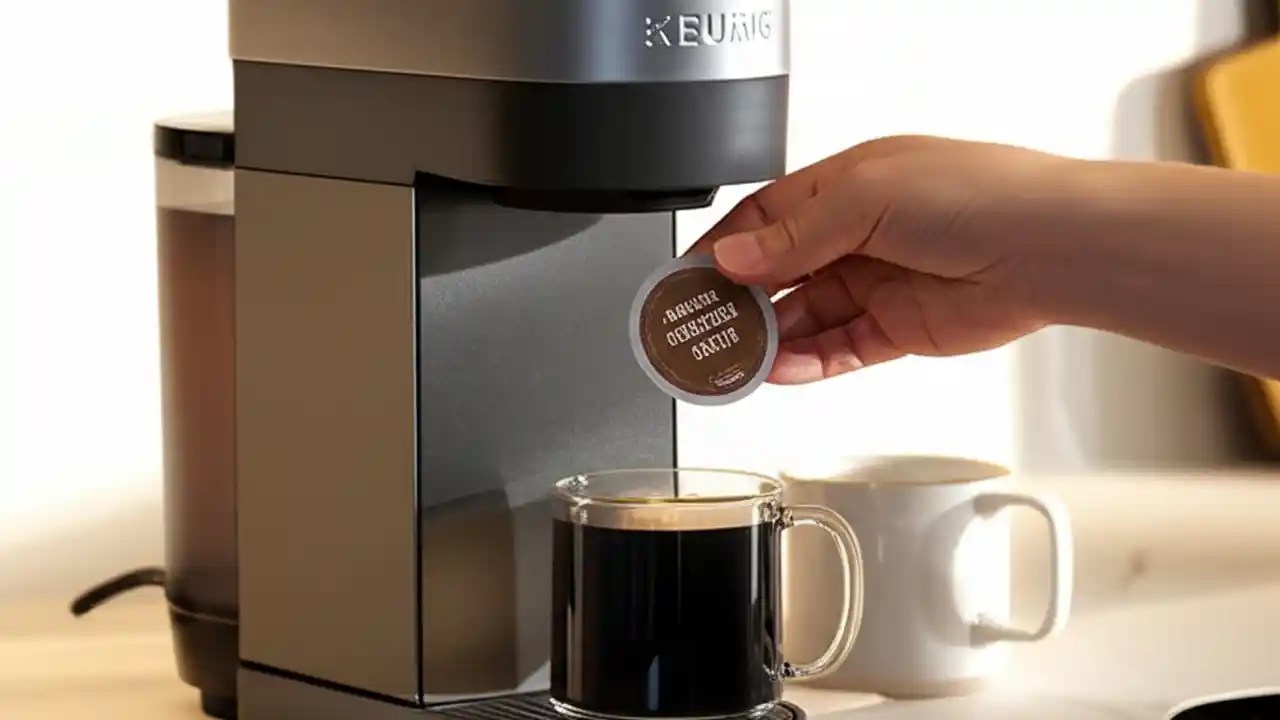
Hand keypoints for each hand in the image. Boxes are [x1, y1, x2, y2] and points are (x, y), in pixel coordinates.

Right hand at [687, 135, 1080, 383]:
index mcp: (844, 186)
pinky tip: (780, 370)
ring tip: (734, 360)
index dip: (722, 249)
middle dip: (738, 301)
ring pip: (804, 317)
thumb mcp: (867, 196)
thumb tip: (736, 256)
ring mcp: (877, 283)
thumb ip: (796, 233)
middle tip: (701, 328)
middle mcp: (857, 234)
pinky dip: (807, 362)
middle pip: (777, 273)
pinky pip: (839, 349)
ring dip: (769, 339)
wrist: (1052, 249)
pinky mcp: (899, 329)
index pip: (763, 219)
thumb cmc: (977, 195)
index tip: (686, 279)